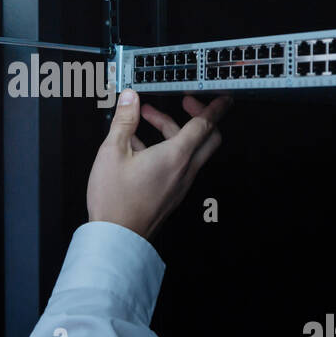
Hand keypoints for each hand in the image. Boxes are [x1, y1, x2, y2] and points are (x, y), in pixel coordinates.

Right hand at [86, 90, 231, 240]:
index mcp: (175, 156)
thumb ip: (124, 121)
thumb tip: (130, 99)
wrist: (117, 238)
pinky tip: (140, 146)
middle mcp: (184, 171)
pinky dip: (168, 148)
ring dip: (174, 131)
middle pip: (208, 138)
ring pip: (191, 150)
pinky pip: (180, 165)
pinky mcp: (173, 194)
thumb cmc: (115, 201)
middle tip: (185, 104)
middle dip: (200, 116)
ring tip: (144, 120)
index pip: (205, 125)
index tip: (223, 98)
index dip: (216, 107)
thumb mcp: (112, 152)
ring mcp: (181, 184)